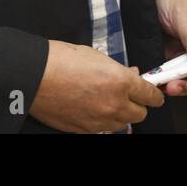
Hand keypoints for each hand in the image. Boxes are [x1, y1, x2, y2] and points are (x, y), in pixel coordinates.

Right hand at [29, 40, 164, 132]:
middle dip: (136, 104)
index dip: (153, 93)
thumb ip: (117, 69)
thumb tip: (131, 74)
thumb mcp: (94, 55)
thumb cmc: (59, 60)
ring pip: (122, 124)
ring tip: (104, 101)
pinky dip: (101, 121)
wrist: (33, 76)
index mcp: (121, 82)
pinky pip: (102, 129)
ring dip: (119, 114)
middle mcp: (115, 105)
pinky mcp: (85, 130)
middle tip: (126, 95)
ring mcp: (100, 121)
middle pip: (141, 114)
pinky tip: (89, 107)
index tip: (153, 92)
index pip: (151, 95)